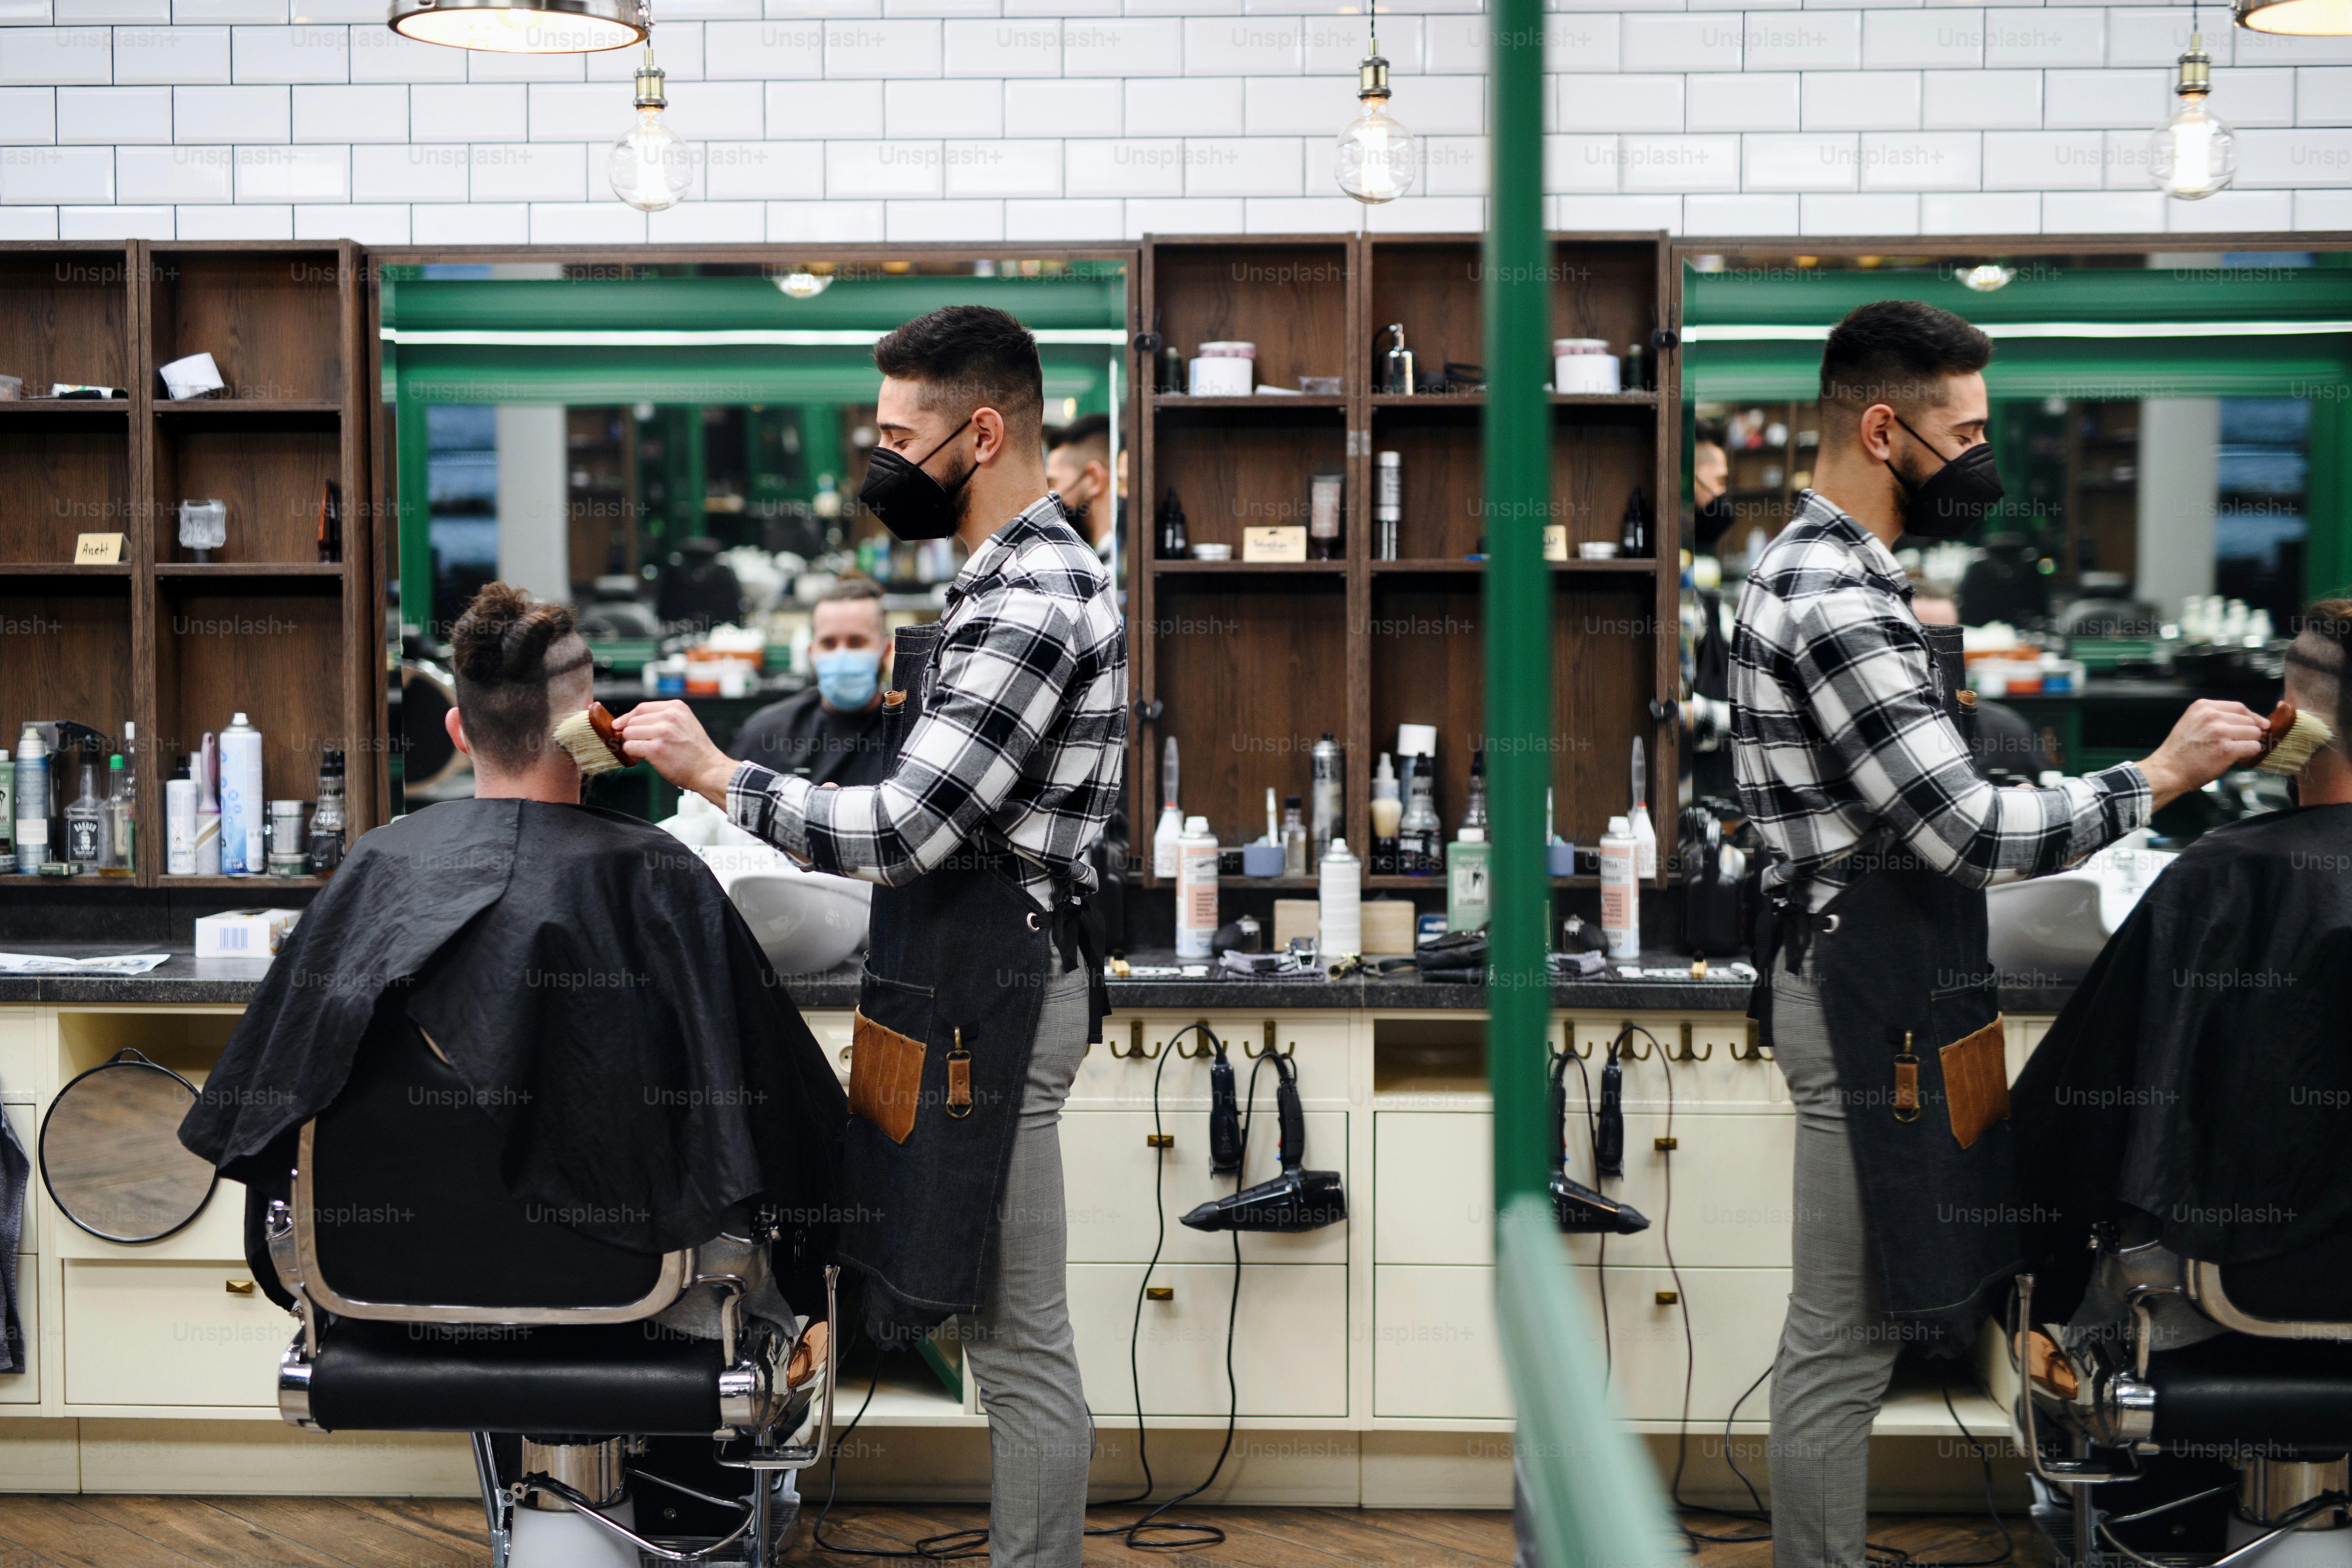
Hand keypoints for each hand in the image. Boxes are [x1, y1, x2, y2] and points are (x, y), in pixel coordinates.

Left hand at [611, 700, 735, 805]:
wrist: (709, 770)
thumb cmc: (696, 752)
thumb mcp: (684, 724)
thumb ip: (663, 718)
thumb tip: (631, 721)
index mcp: (676, 708)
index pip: (642, 708)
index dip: (628, 718)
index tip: (620, 725)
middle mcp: (669, 717)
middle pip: (633, 721)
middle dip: (632, 734)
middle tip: (641, 744)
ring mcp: (663, 732)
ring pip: (628, 733)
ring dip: (632, 744)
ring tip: (646, 752)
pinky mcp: (656, 749)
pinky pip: (630, 747)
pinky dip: (633, 754)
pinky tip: (644, 758)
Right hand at [2137, 698, 2267, 810]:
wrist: (2168, 770)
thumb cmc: (2180, 751)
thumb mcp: (2192, 722)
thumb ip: (2214, 718)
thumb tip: (2245, 721)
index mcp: (2203, 707)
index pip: (2239, 707)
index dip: (2252, 717)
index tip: (2260, 724)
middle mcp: (2211, 716)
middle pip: (2248, 719)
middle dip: (2249, 732)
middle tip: (2241, 743)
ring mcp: (2219, 732)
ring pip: (2253, 733)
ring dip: (2249, 743)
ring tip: (2236, 750)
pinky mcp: (2226, 749)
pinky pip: (2252, 747)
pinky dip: (2250, 753)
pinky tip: (2239, 757)